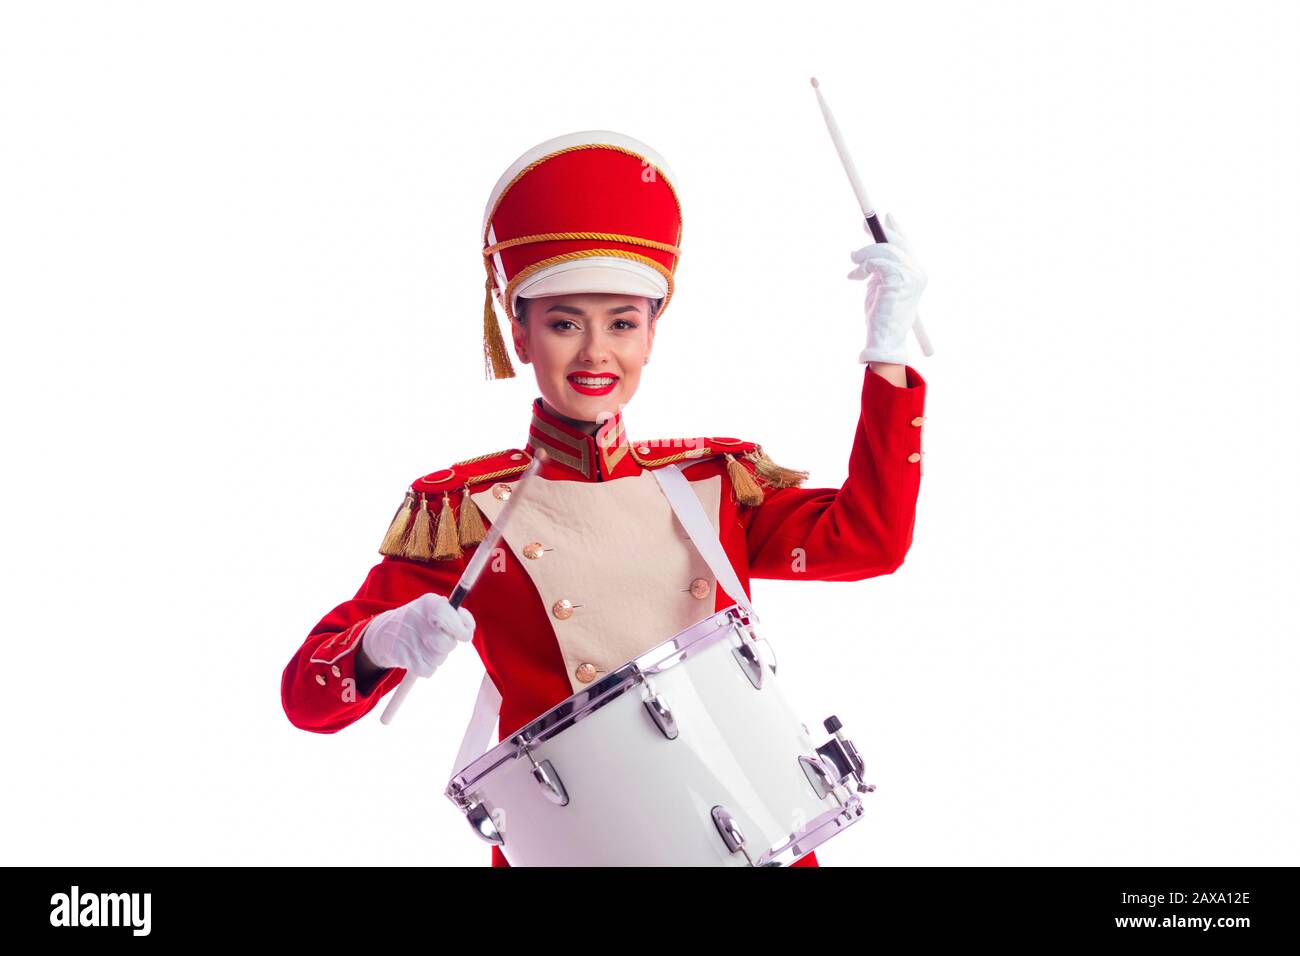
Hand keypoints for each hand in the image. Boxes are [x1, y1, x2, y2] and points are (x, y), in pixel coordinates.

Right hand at [358, 593, 475, 678]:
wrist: (387, 632)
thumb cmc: (420, 618)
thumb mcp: (435, 606)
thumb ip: (456, 614)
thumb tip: (470, 627)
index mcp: (430, 603)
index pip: (450, 616)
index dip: (462, 628)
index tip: (464, 634)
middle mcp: (419, 621)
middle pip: (448, 644)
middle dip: (448, 644)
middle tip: (438, 637)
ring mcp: (411, 641)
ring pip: (440, 658)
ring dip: (438, 654)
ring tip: (426, 644)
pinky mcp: (405, 660)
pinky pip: (430, 670)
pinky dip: (428, 665)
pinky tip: (419, 654)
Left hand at [847, 212, 926, 365]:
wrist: (883, 337)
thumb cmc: (879, 316)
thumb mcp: (879, 285)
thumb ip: (880, 267)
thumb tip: (867, 251)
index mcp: (915, 274)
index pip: (907, 245)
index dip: (896, 229)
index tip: (884, 218)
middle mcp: (918, 273)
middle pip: (898, 242)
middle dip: (880, 232)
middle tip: (863, 224)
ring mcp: (912, 276)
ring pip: (885, 250)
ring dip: (865, 253)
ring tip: (853, 261)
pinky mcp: (900, 279)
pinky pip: (878, 261)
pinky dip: (864, 265)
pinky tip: (856, 275)